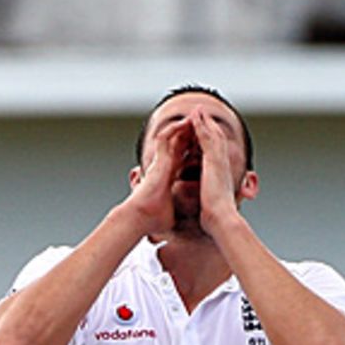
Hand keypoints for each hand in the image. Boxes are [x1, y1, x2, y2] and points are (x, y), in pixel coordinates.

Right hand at [125, 118, 195, 239]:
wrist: (143, 217)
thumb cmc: (154, 219)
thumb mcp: (172, 213)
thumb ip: (177, 212)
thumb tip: (180, 225)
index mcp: (168, 177)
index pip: (181, 159)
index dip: (190, 150)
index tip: (201, 145)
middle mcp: (164, 167)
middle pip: (178, 145)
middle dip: (189, 135)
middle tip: (200, 125)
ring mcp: (160, 162)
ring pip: (172, 138)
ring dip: (183, 127)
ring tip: (194, 118)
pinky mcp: (158, 159)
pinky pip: (166, 137)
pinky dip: (175, 128)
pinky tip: (186, 122)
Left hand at [193, 110, 244, 237]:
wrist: (222, 220)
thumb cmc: (216, 219)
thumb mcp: (212, 206)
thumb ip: (209, 204)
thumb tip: (206, 213)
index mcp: (220, 175)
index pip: (215, 153)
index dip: (210, 141)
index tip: (204, 132)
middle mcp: (222, 165)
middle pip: (216, 139)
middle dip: (208, 125)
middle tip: (202, 112)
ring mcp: (219, 161)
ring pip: (211, 135)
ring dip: (204, 121)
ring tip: (197, 109)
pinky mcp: (213, 161)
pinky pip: (206, 138)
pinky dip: (201, 126)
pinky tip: (194, 117)